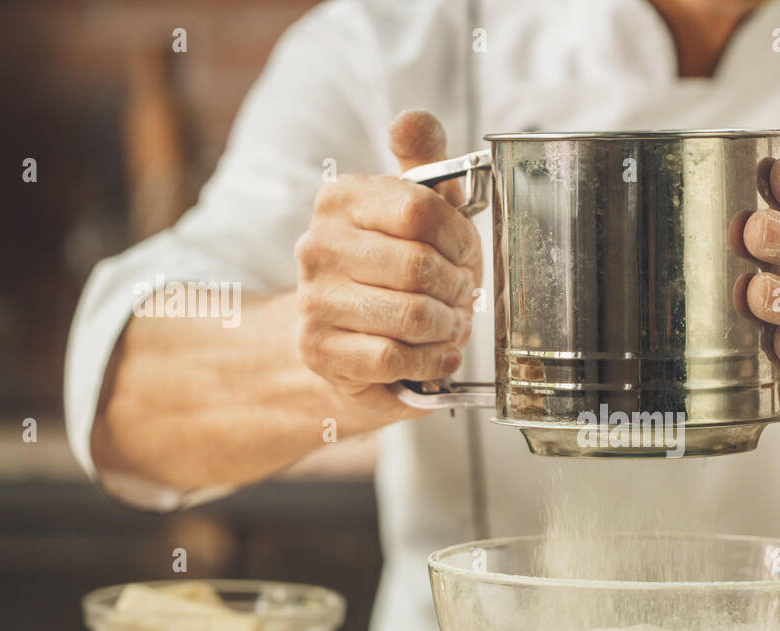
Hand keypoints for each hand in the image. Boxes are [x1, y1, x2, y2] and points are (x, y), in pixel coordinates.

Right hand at [294, 110, 481, 422]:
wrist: (342, 335)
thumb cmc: (391, 269)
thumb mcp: (414, 211)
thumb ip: (424, 163)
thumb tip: (412, 121)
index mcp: (341, 200)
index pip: (419, 209)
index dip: (460, 239)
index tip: (465, 254)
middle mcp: (317, 246)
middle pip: (419, 267)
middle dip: (457, 289)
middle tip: (461, 297)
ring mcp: (314, 300)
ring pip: (412, 316)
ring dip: (448, 327)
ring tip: (449, 324)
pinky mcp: (320, 351)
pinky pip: (395, 357)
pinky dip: (432, 360)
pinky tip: (437, 353)